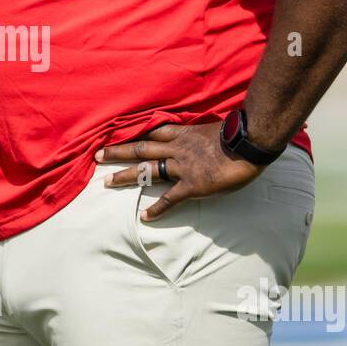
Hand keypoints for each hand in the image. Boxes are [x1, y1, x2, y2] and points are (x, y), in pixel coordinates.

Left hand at [95, 121, 262, 220]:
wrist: (249, 142)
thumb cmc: (238, 135)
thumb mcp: (215, 129)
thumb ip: (202, 135)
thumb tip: (204, 138)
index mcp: (184, 134)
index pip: (154, 132)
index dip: (135, 134)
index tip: (119, 134)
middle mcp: (177, 149)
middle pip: (140, 148)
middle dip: (117, 152)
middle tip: (97, 155)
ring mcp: (182, 167)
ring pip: (146, 170)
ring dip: (125, 176)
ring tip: (107, 182)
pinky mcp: (192, 184)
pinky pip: (170, 198)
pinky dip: (157, 208)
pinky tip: (145, 216)